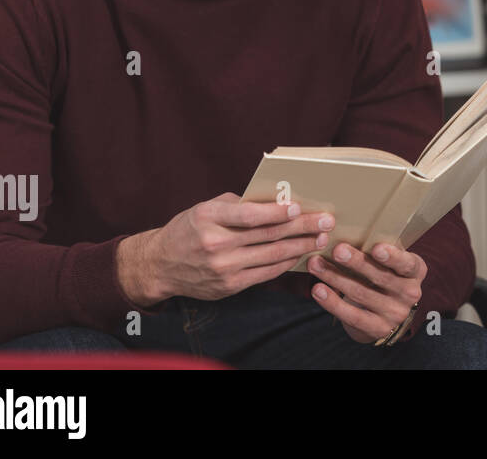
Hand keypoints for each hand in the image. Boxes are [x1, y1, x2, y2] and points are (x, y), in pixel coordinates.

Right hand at [119, 192, 333, 304]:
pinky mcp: (229, 286)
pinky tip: (300, 254)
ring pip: (272, 256)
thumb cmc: (188, 229)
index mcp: (209, 218)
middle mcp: (216, 244)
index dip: (277, 212)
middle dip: (302, 228)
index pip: (249, 216)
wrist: (159, 266)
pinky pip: (265, 274)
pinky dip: (285, 263)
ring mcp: (223, 268)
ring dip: (301, 246)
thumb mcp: (206, 208)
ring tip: (320, 238)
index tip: (299, 208)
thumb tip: (276, 200)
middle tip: (326, 221)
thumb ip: (237, 205)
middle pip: (268, 235)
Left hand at [308, 242, 426, 343]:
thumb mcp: (390, 263)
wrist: (386, 314)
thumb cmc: (384, 276)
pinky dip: (332, 302)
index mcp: (415, 271)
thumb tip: (348, 230)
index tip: (376, 247)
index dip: (393, 257)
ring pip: (361, 294)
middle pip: (380, 277)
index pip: (407, 264)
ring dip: (335, 278)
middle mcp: (410, 293)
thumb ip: (379, 250)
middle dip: (356, 263)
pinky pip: (352, 315)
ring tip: (316, 264)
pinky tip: (318, 290)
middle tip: (337, 250)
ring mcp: (394, 314)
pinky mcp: (377, 329)